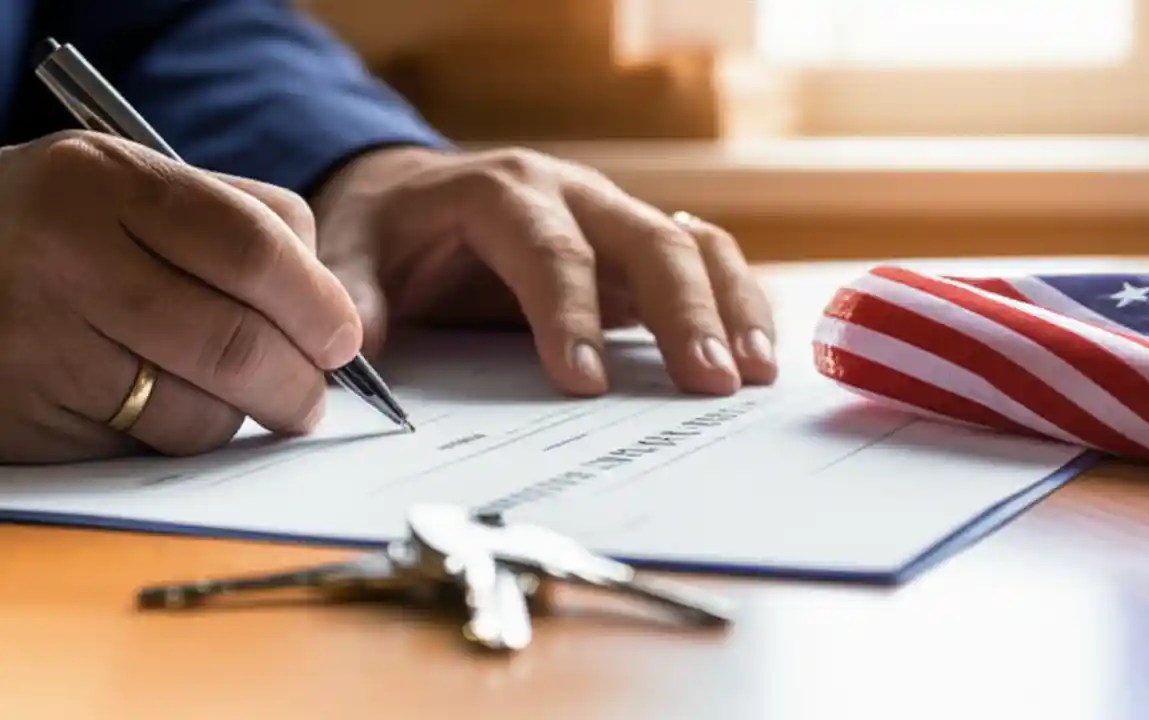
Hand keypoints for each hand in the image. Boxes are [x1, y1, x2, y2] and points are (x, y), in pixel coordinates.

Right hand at [0, 132, 360, 462]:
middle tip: (312, 395)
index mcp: (106, 180)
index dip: (318, 304)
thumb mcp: (129, 186)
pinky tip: (156, 404)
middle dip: (299, 383)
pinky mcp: (27, 416)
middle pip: (238, 342)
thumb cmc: (59, 228)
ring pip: (202, 410)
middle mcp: (66, 256)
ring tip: (233, 396)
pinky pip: (150, 446)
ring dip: (240, 415)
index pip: (254, 248)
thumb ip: (237, 225)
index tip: (343, 338)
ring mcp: (40, 342)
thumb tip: (336, 314)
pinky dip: (180, 436)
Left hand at [314, 146, 776, 396]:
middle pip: (646, 239)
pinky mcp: (634, 247)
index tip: (586, 382)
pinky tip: (754, 357)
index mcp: (501, 192)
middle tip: (710, 383)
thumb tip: (358, 355)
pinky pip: (702, 261)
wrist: (413, 193)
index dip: (570, 313)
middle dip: (683, 311)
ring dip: (729, 306)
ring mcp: (612, 218)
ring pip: (691, 244)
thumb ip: (355, 295)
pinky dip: (736, 303)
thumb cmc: (387, 230)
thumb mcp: (351, 252)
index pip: (548, 249)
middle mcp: (572, 195)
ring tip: (753, 377)